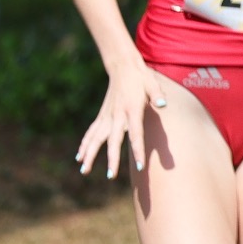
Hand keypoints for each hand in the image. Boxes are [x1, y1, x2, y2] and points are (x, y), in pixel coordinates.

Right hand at [76, 59, 170, 179]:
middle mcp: (117, 115)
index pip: (136, 134)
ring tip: (84, 171)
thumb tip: (163, 104)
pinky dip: (84, 145)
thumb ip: (157, 94)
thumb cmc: (141, 77)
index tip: (140, 166)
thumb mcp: (152, 83)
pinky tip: (79, 157)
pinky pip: (91, 133)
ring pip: (96, 139)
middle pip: (113, 141)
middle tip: (111, 176)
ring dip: (90, 155)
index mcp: (132, 110)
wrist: (123, 67)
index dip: (138, 150)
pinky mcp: (102, 115)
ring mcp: (107, 116)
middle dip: (112, 159)